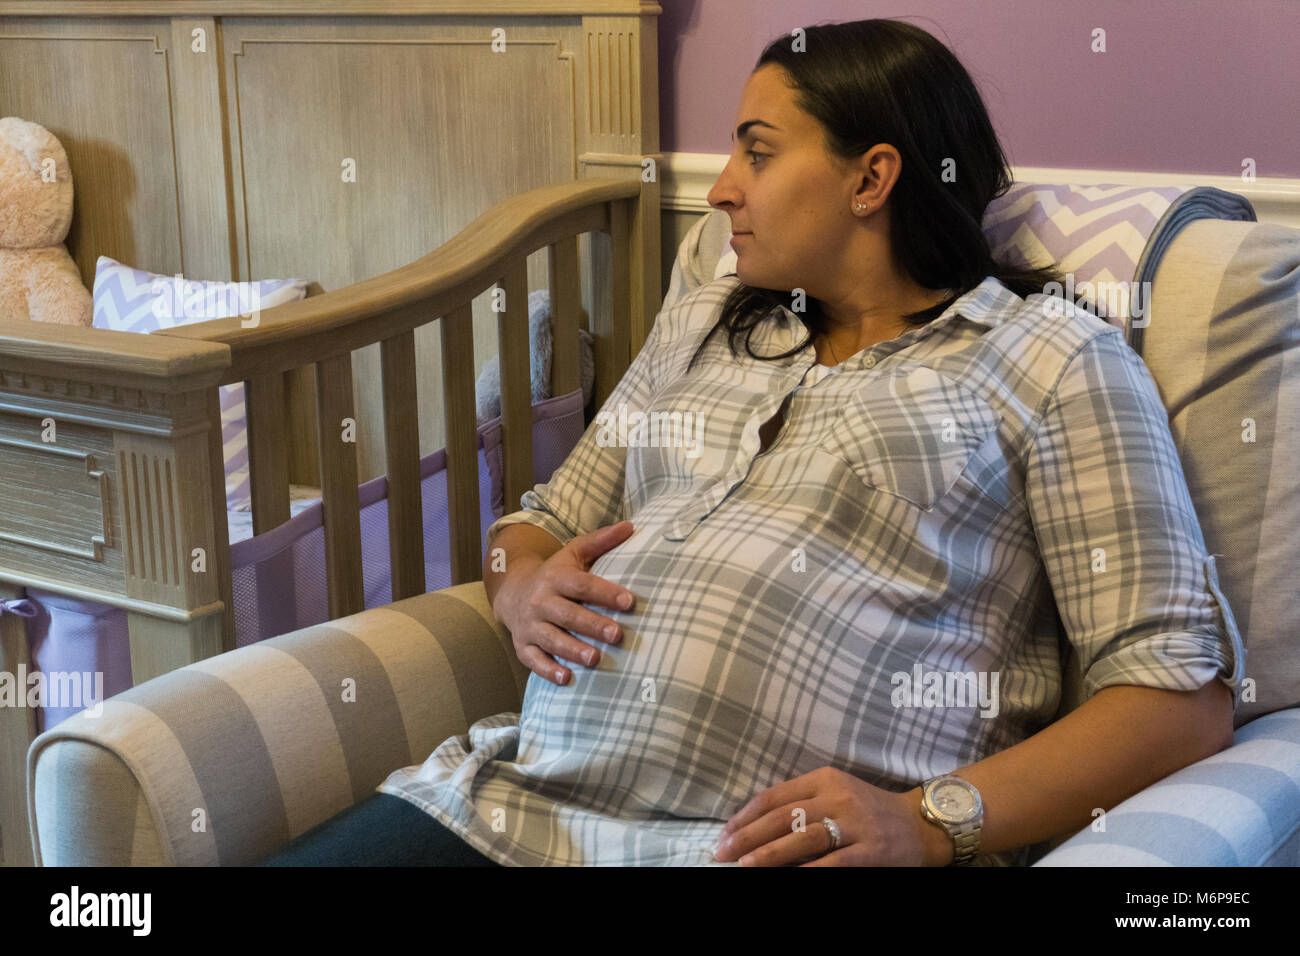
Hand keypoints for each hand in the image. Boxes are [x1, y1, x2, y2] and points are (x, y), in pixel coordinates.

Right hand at [494, 521, 636, 685]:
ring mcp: (529, 625)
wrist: (512, 592)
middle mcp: (540, 601)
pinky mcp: (523, 646)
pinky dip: (548, 670)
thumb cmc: (555, 574)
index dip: (605, 593)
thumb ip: (601, 541)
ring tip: (595, 659)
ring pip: (551, 639)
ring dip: (572, 650)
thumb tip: (631, 526)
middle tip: (618, 635)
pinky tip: (566, 678)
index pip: (582, 585)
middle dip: (592, 626)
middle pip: (568, 614)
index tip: (630, 601)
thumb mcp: (573, 553)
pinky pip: (533, 660)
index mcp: (555, 578)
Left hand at [712, 767, 952, 865]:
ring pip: (803, 837)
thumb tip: (753, 827)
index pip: (774, 797)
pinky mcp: (870, 850)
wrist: (919, 824)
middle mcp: (837, 796)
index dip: (745, 816)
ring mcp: (855, 823)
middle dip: (748, 836)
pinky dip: (808, 870)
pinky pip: (833, 861)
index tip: (725, 835)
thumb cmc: (868, 810)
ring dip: (770, 853)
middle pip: (783, 816)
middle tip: (723, 853)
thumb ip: (801, 803)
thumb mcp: (835, 793)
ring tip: (746, 866)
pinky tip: (788, 877)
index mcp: (824, 778)